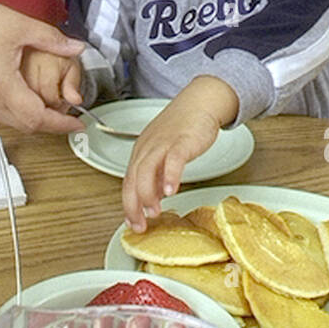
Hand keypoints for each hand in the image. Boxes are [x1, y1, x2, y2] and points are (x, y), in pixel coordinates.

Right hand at [0, 0, 85, 133]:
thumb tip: (77, 47)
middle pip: (25, 125)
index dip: (59, 124)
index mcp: (1, 83)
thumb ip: (52, 39)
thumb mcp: (20, 25)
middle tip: (69, 115)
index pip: (36, 117)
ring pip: (11, 122)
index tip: (77, 124)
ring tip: (52, 107)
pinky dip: (17, 113)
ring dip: (33, 120)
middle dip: (50, 124)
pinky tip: (28, 99)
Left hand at [122, 77, 238, 231]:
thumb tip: (154, 199)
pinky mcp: (182, 141)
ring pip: (147, 170)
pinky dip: (171, 176)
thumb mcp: (164, 153)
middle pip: (133, 178)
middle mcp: (148, 148)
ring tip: (154, 211)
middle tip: (140, 225)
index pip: (128, 182)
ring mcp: (164, 143)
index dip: (128, 205)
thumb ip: (158, 175)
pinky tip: (172, 191)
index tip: (133, 224)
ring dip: (148, 194)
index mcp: (141, 152)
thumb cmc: (182, 127)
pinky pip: (174, 159)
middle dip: (134, 205)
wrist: (199, 102)